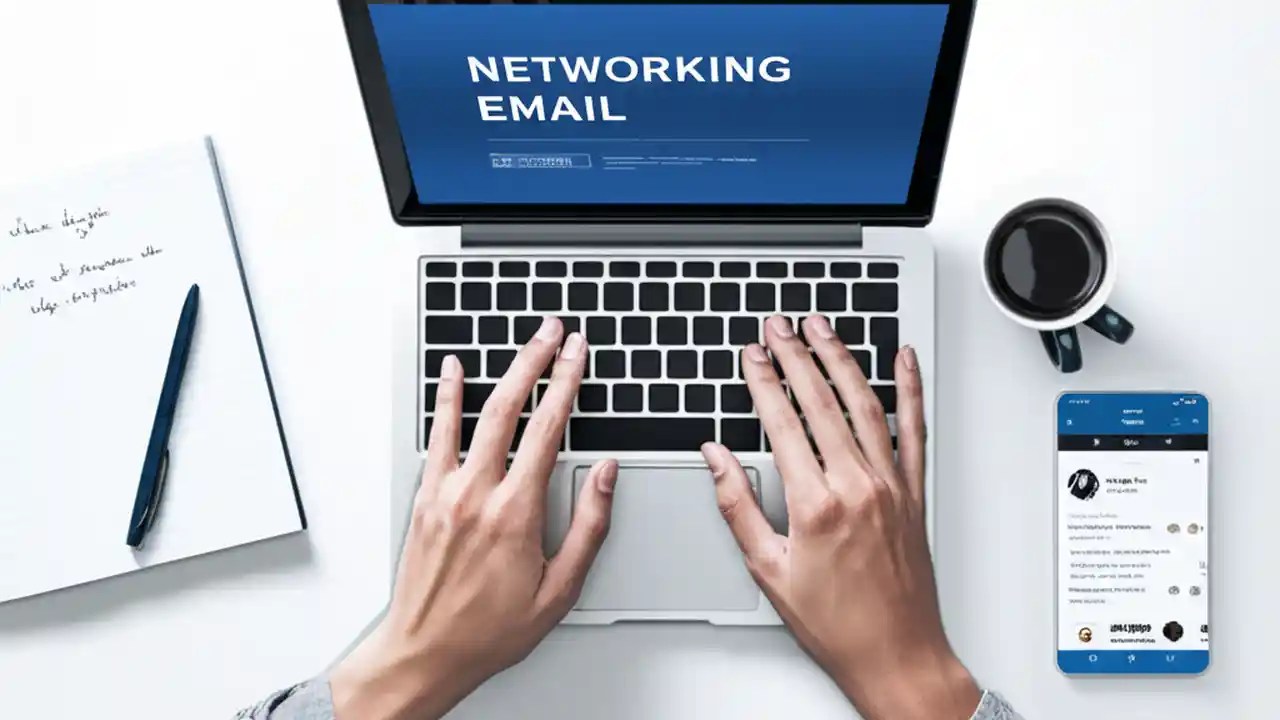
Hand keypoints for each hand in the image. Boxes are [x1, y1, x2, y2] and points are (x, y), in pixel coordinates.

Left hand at [331, 318, 616, 719]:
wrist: (423, 652)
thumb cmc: (490, 630)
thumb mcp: (559, 590)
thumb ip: (588, 526)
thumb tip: (606, 476)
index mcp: (516, 513)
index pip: (548, 430)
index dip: (567, 384)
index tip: (578, 355)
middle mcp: (477, 493)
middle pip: (510, 408)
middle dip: (536, 362)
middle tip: (553, 332)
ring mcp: (445, 492)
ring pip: (475, 414)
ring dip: (500, 373)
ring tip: (520, 345)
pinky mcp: (424, 497)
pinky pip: (438, 435)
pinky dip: (447, 399)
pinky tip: (452, 373)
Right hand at [702, 315, 979, 719]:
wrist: (896, 653)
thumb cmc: (835, 622)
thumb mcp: (768, 570)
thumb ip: (738, 507)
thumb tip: (718, 459)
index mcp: (815, 505)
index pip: (783, 423)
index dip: (763, 382)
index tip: (752, 355)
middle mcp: (857, 487)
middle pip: (822, 402)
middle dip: (797, 355)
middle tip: (779, 325)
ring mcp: (891, 486)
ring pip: (866, 404)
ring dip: (842, 359)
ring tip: (823, 329)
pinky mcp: (914, 492)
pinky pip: (914, 429)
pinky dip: (910, 390)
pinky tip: (904, 360)